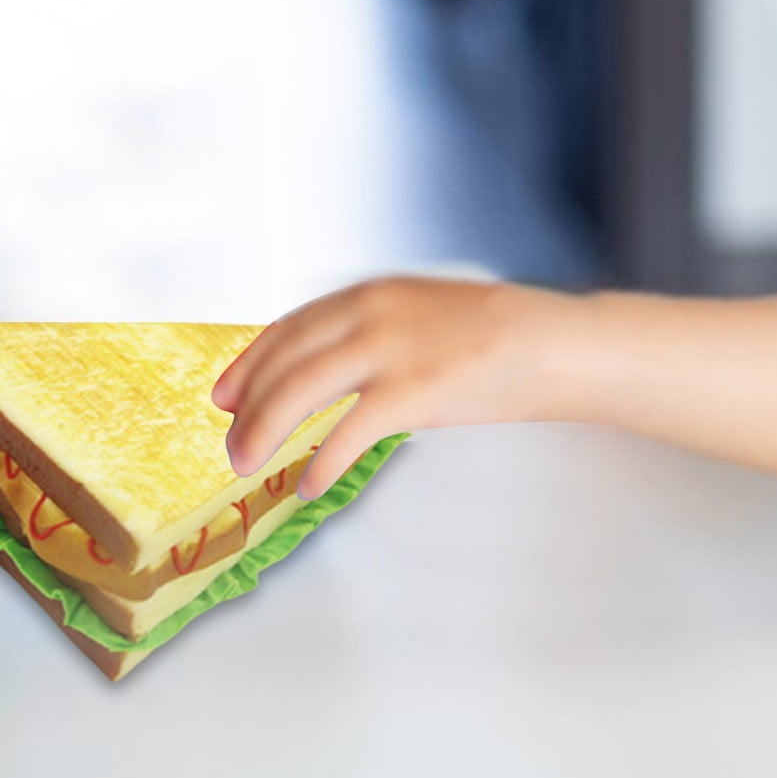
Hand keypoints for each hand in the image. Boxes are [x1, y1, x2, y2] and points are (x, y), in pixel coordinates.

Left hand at [210, 275, 561, 500]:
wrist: (550, 342)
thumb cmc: (494, 333)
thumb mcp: (421, 313)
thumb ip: (374, 332)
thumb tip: (330, 372)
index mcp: (372, 293)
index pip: (291, 327)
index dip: (251, 361)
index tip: (226, 391)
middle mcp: (371, 314)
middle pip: (286, 359)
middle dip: (248, 403)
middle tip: (229, 439)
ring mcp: (391, 351)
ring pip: (301, 391)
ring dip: (265, 430)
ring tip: (248, 464)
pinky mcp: (413, 391)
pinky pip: (348, 432)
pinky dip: (321, 462)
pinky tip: (309, 483)